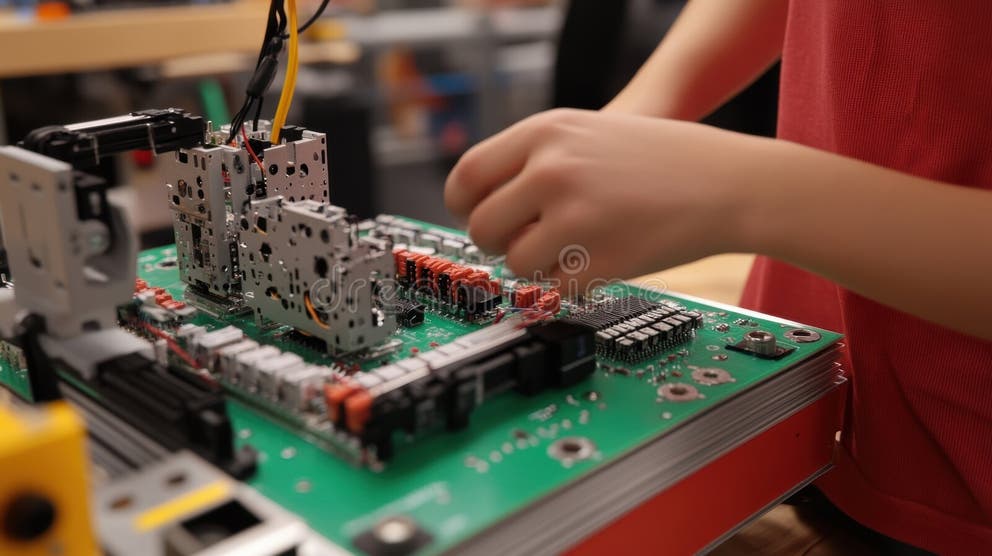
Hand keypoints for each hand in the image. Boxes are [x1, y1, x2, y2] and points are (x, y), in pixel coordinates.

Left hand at [445, 109, 756, 287]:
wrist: (728, 182)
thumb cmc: (661, 159)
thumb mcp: (588, 131)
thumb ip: (533, 158)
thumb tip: (480, 201)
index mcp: (545, 131)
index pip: (466, 177)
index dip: (465, 207)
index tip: (477, 219)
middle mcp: (552, 168)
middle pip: (482, 228)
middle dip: (499, 245)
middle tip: (525, 244)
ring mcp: (575, 215)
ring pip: (514, 264)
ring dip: (535, 268)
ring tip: (570, 253)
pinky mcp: (599, 259)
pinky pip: (553, 289)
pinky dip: (569, 286)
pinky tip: (598, 264)